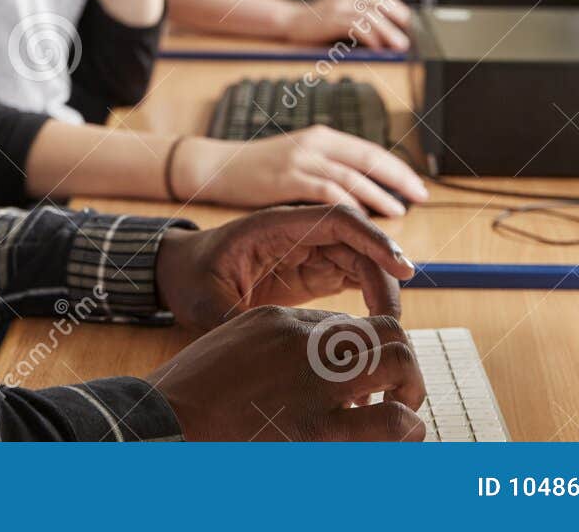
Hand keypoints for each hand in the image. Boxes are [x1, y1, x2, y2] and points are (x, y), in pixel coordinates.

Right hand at [147, 306, 424, 440]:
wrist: (164, 423)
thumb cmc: (188, 396)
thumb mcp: (232, 349)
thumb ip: (273, 349)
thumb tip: (308, 369)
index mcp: (281, 320)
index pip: (348, 322)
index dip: (365, 350)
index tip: (363, 380)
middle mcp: (305, 340)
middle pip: (384, 330)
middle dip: (401, 359)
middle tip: (398, 391)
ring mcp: (314, 380)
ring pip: (397, 360)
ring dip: (410, 385)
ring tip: (404, 409)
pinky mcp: (316, 427)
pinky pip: (387, 419)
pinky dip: (407, 425)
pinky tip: (406, 433)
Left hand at [154, 203, 415, 329]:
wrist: (178, 275)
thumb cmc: (190, 279)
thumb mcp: (206, 304)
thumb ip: (239, 323)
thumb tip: (268, 359)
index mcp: (276, 226)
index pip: (337, 220)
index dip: (374, 238)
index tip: (401, 266)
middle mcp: (298, 233)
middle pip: (357, 241)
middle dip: (382, 273)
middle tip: (392, 321)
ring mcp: (306, 251)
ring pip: (359, 260)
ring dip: (378, 288)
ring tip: (385, 332)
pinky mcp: (310, 272)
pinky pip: (350, 277)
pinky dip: (367, 298)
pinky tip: (372, 328)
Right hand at [172, 127, 427, 216]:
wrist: (215, 167)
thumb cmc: (256, 172)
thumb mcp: (297, 165)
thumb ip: (325, 175)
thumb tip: (361, 200)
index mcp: (322, 137)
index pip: (369, 151)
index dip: (397, 168)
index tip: (417, 186)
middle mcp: (316, 143)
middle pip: (369, 159)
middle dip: (398, 178)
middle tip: (421, 196)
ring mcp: (302, 159)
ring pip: (353, 176)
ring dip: (379, 196)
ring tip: (399, 211)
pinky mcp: (288, 178)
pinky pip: (327, 191)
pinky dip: (349, 205)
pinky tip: (362, 220)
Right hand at [279, 0, 410, 50]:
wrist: (290, 21)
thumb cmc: (319, 23)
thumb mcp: (343, 15)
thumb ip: (363, 20)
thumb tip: (390, 36)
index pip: (384, 0)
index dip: (401, 14)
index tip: (413, 29)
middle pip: (380, 8)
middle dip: (398, 25)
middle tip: (409, 41)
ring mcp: (339, 6)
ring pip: (371, 17)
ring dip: (388, 33)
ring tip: (398, 47)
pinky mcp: (331, 18)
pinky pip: (356, 26)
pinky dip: (370, 37)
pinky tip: (376, 47)